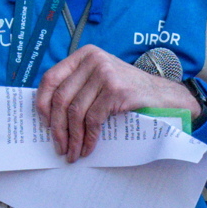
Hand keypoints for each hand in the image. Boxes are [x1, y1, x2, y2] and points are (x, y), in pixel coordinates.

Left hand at [34, 45, 195, 159]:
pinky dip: (88, 138)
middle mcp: (93, 60)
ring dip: (72, 137)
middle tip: (58, 146)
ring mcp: (105, 74)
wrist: (163, 96)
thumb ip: (78, 86)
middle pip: (61, 98)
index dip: (42, 103)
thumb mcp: (100, 79)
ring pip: (76, 112)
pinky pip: (93, 119)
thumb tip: (48, 114)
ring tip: (72, 152)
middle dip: (57, 127)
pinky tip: (88, 148)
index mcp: (84, 55)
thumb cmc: (128, 91)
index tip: (43, 124)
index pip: (50, 78)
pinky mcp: (116, 90)